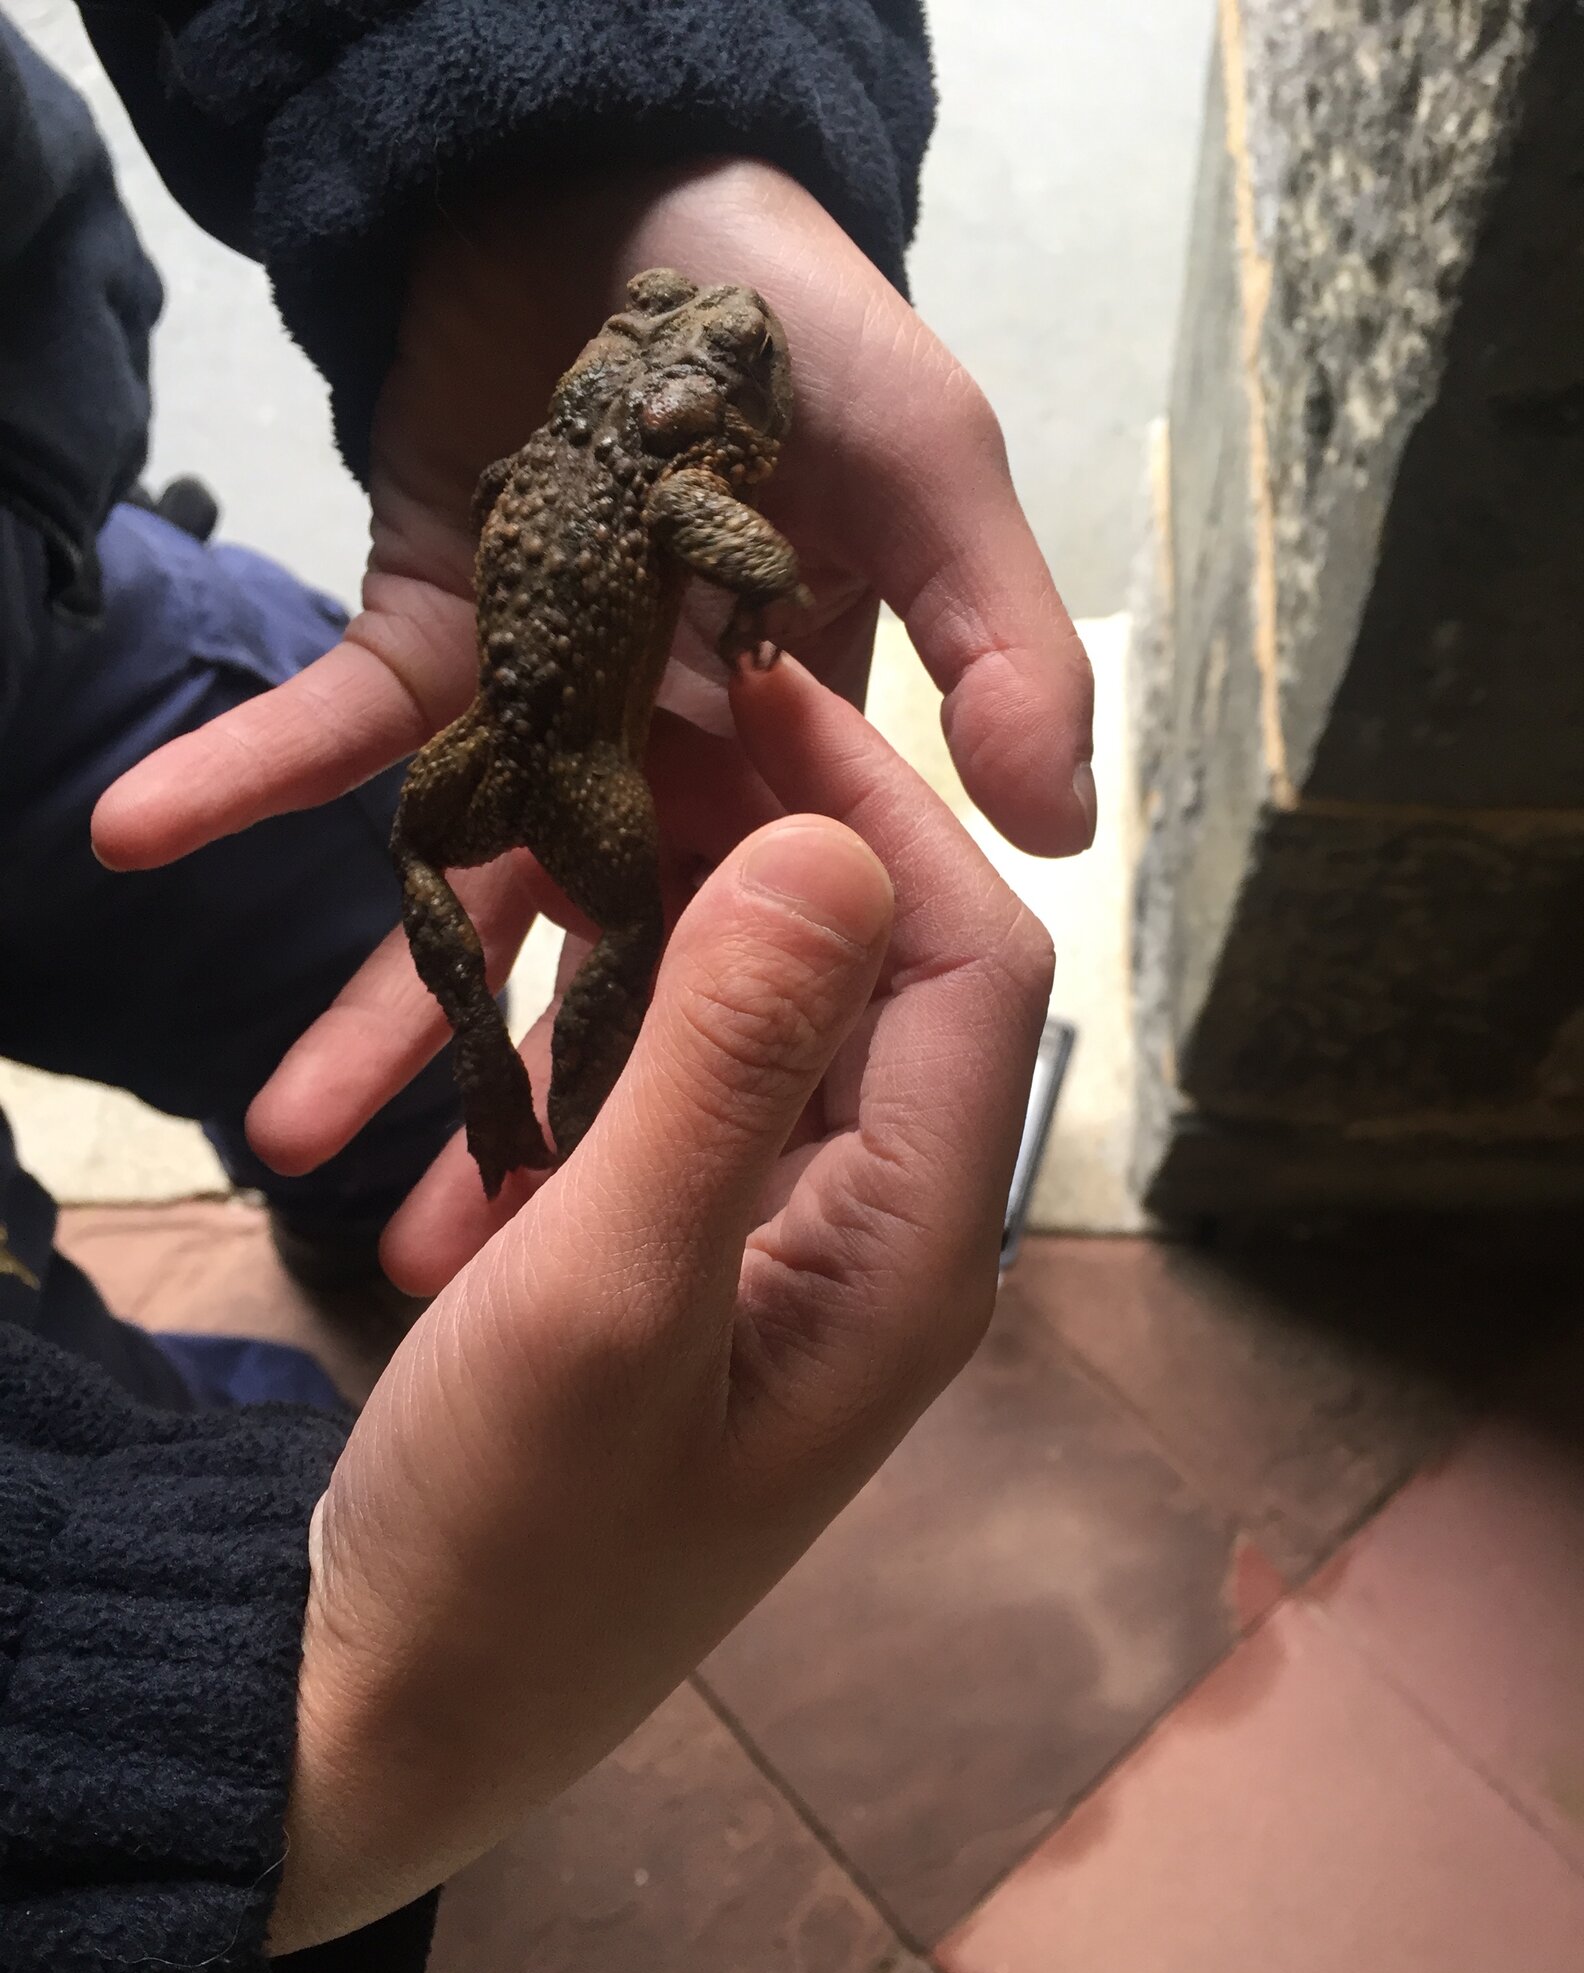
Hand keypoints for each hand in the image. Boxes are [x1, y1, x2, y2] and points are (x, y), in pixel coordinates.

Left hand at [94, 159, 1088, 1268]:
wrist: (622, 170)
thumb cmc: (798, 319)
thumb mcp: (930, 468)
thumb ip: (993, 639)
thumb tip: (1063, 831)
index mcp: (790, 764)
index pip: (746, 951)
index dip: (695, 1085)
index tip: (648, 1219)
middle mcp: (660, 769)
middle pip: (586, 966)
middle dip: (510, 1106)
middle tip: (437, 1263)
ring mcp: (536, 714)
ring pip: (453, 888)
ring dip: (364, 1007)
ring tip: (284, 1138)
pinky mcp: (426, 644)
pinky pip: (328, 729)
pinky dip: (239, 774)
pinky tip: (145, 841)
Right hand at [266, 659, 1053, 1953]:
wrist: (393, 1717)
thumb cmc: (505, 1537)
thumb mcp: (603, 1289)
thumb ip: (725, 1063)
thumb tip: (833, 847)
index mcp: (917, 1247)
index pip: (970, 962)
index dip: (878, 808)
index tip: (743, 689)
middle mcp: (884, 1239)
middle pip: (865, 983)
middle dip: (745, 855)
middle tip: (601, 748)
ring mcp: (786, 1259)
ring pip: (753, 1037)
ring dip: (635, 963)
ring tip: (509, 881)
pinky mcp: (694, 1275)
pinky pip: (668, 1116)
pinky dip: (578, 1069)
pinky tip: (464, 1091)